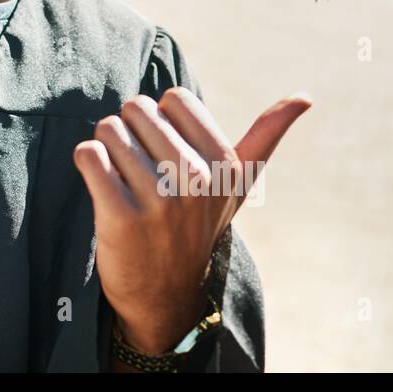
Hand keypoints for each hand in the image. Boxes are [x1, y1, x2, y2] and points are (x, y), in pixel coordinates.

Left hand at [73, 87, 310, 354]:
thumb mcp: (238, 186)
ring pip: (108, 129)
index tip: (167, 151)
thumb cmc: (198, 226)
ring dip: (106, 148)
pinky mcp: (120, 217)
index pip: (174, 99)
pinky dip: (87, 161)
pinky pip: (88, 155)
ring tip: (121, 179)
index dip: (162, 120)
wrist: (165, 296)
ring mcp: (159, 201)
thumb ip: (265, 137)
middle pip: (137, 109)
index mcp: (224, 165)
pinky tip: (100, 183)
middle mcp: (196, 181)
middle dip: (129, 130)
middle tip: (138, 167)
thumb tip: (306, 95)